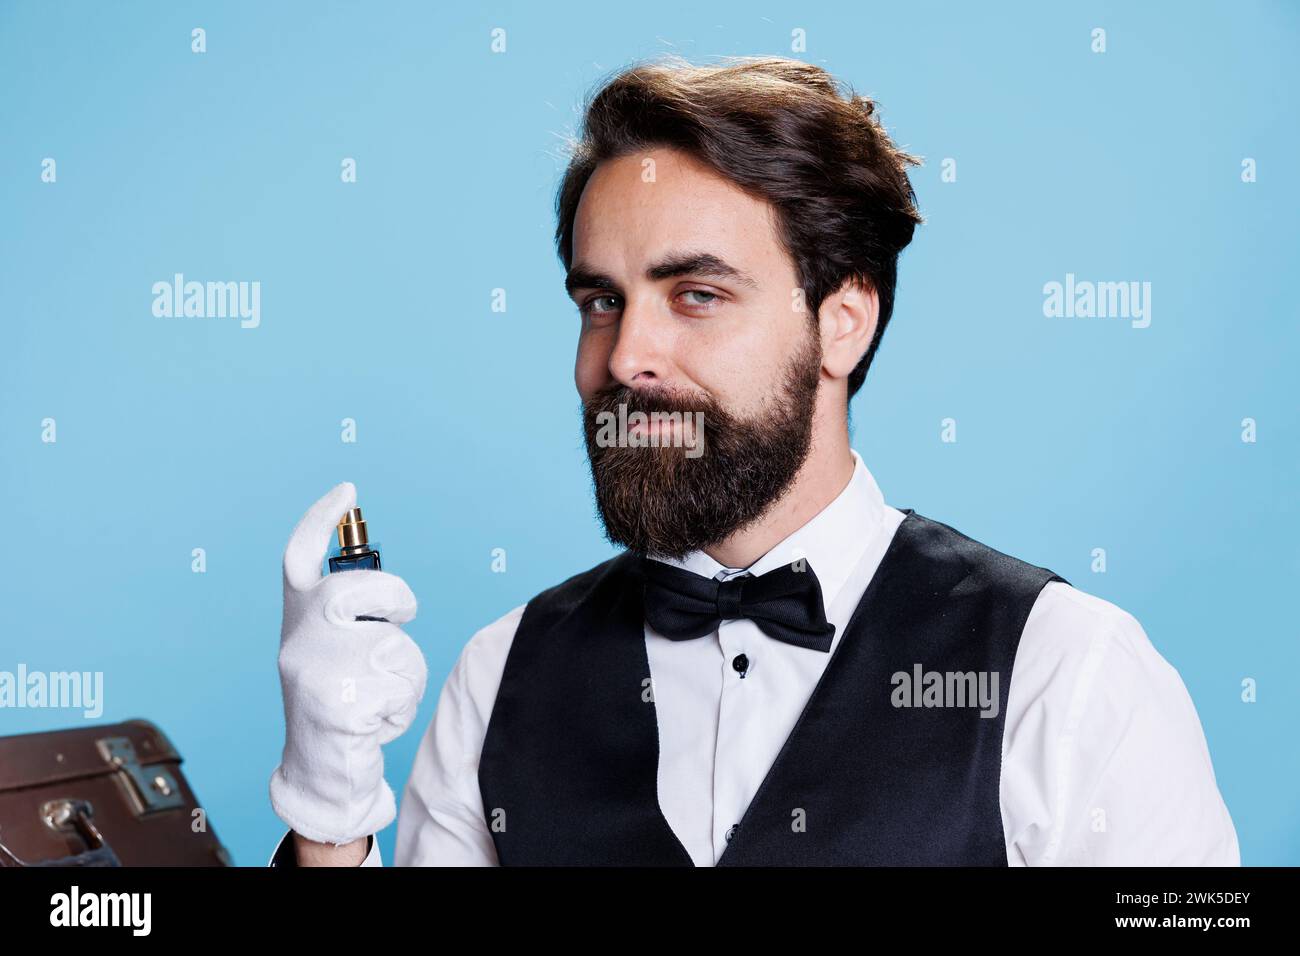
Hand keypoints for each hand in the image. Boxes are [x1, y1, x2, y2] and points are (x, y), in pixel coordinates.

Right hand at [268, 482, 427, 845]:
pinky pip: (398, 686)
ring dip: (404, 671)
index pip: (298, 559)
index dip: (319, 520)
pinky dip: (402, 704)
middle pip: (353, 590)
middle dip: (393, 596)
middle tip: (405, 612)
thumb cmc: (340, 705)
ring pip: (390, 645)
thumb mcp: (332, 653)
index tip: (347, 489)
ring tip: (381, 695)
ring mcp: (313, 673)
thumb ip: (349, 619)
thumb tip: (387, 594)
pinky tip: (377, 723)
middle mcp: (296, 642)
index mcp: (296, 622)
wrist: (320, 773)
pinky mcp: (337, 706)